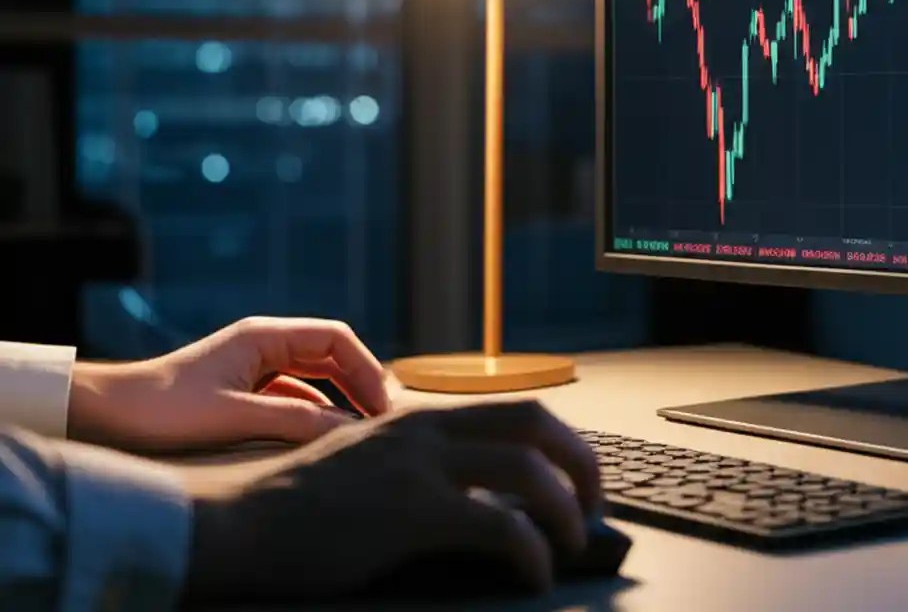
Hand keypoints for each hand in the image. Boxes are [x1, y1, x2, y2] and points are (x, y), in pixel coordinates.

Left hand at [67, 316, 390, 451]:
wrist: (107, 414)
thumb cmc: (163, 409)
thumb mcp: (235, 416)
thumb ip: (295, 422)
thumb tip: (349, 430)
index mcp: (264, 336)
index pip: (337, 339)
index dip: (367, 370)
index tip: (382, 407)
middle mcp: (265, 344)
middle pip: (333, 356)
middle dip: (361, 385)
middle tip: (383, 423)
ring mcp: (255, 367)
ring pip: (316, 378)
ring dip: (341, 401)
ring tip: (361, 433)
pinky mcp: (245, 391)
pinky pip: (295, 398)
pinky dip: (315, 415)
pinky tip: (323, 440)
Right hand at [182, 401, 602, 602]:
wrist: (237, 526)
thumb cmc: (302, 508)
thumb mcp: (372, 465)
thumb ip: (425, 467)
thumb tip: (485, 501)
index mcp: (422, 417)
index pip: (519, 409)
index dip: (564, 442)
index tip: (578, 480)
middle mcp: (426, 429)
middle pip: (538, 424)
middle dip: (583, 464)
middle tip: (593, 507)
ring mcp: (418, 466)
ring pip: (529, 472)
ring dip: (566, 511)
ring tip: (569, 545)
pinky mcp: (409, 512)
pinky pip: (499, 529)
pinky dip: (530, 553)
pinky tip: (530, 575)